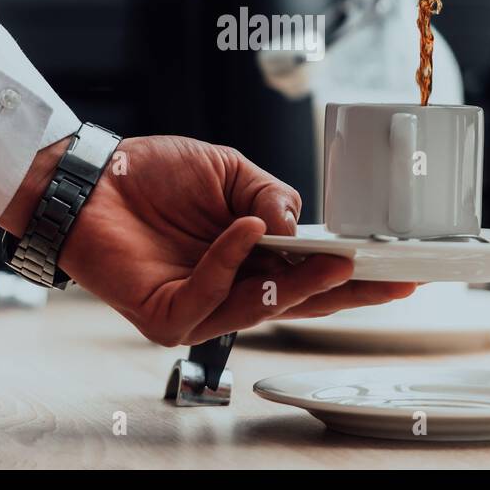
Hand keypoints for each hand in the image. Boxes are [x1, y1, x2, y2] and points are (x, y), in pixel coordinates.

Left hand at [1, 135, 415, 345]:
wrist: (91, 178)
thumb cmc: (153, 175)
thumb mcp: (228, 171)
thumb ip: (269, 197)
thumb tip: (298, 230)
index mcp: (252, 258)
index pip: (312, 275)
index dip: (355, 276)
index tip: (398, 271)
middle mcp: (231, 288)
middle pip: (300, 304)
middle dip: (349, 294)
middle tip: (391, 282)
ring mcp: (201, 309)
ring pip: (262, 308)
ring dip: (299, 283)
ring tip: (332, 261)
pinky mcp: (168, 318)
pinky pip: (209, 296)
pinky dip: (230, 261)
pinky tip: (244, 229)